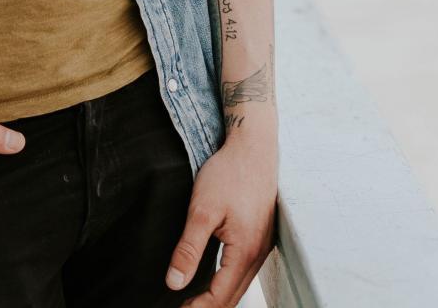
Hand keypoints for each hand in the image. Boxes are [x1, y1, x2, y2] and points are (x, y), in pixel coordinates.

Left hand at [165, 127, 276, 306]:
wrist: (254, 146)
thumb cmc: (229, 173)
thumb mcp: (202, 210)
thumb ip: (189, 249)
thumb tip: (174, 283)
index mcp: (244, 252)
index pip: (219, 297)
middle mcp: (258, 254)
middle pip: (232, 296)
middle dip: (207, 306)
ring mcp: (262, 245)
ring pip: (239, 284)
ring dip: (217, 295)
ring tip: (192, 298)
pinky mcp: (261, 235)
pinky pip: (244, 269)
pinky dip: (227, 280)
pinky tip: (212, 275)